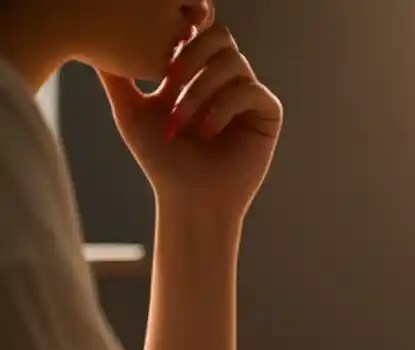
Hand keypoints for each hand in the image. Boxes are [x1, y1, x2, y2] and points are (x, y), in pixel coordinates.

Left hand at [98, 25, 282, 226]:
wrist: (190, 199)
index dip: (180, 38)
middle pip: (220, 36)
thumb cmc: (163, 159)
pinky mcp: (268, 112)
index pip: (197, 32)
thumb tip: (93, 50)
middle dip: (189, 57)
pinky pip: (249, 90)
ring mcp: (249, 93)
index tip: (159, 70)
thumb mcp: (131, 113)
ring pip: (232, 63)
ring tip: (180, 122)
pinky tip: (208, 132)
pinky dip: (222, 108)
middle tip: (167, 84)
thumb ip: (117, 79)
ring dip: (199, 91)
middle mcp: (227, 78)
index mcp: (199, 72)